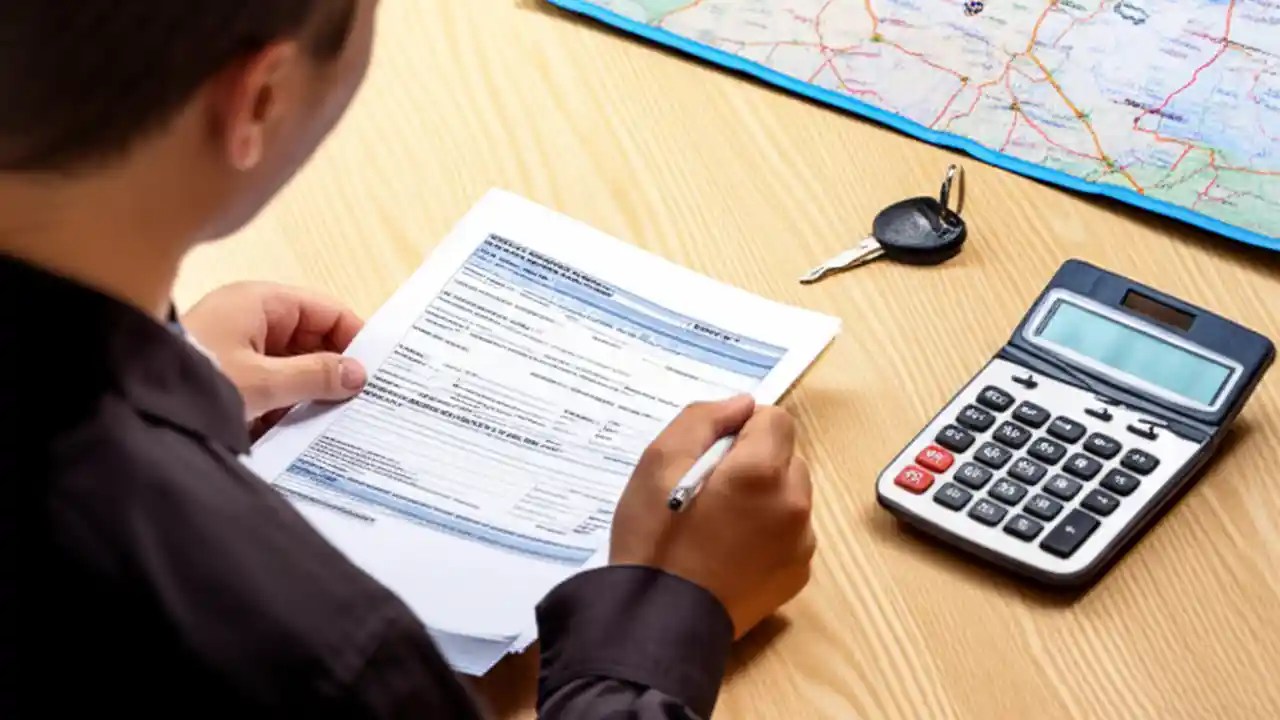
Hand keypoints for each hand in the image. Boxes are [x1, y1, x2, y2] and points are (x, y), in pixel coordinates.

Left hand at [182, 282, 367, 426]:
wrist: (129, 405)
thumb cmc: (193, 378)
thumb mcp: (262, 382)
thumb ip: (315, 376)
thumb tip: (358, 374)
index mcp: (261, 302)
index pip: (326, 310)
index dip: (355, 338)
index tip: (378, 370)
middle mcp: (251, 319)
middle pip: (311, 340)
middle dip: (334, 371)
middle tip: (363, 402)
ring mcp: (237, 347)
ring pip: (292, 367)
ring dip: (310, 392)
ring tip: (338, 420)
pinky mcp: (227, 376)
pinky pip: (271, 386)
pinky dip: (286, 405)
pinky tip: (302, 430)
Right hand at [610, 396, 814, 638]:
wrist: (660, 620)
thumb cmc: (653, 539)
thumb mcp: (658, 463)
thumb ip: (703, 420)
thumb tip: (743, 405)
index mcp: (761, 471)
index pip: (776, 418)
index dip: (742, 428)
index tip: (712, 454)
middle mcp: (793, 503)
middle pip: (788, 457)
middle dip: (756, 462)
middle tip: (711, 490)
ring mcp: (801, 542)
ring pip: (792, 495)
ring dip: (766, 496)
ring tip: (721, 523)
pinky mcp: (798, 573)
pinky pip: (792, 533)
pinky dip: (769, 532)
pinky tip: (732, 551)